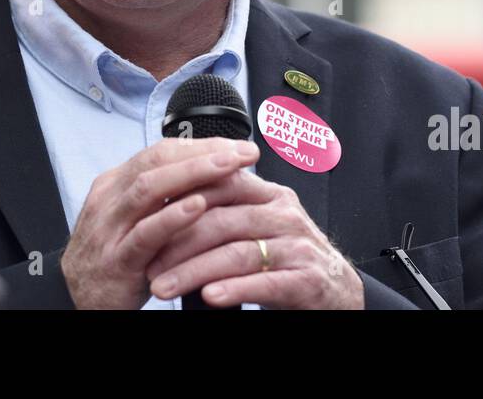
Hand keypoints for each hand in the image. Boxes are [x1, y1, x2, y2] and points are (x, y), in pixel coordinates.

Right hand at [60, 137, 261, 308]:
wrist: (80, 301)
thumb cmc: (117, 257)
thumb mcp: (134, 218)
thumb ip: (162, 196)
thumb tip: (209, 170)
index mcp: (115, 184)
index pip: (160, 152)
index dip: (201, 145)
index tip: (237, 146)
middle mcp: (110, 199)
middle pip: (156, 161)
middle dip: (202, 152)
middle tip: (241, 152)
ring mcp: (110, 228)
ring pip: (150, 188)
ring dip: (193, 174)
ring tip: (228, 168)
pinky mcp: (117, 260)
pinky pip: (145, 234)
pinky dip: (172, 217)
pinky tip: (199, 206)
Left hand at [145, 169, 364, 308]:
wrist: (337, 290)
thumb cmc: (287, 257)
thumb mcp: (258, 226)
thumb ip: (225, 210)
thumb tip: (167, 201)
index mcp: (268, 194)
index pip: (219, 186)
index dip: (179, 202)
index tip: (146, 221)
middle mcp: (284, 214)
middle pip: (222, 221)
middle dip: (178, 243)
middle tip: (147, 264)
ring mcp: (297, 245)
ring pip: (237, 253)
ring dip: (194, 272)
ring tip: (163, 287)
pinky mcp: (307, 279)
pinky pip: (264, 282)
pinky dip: (233, 289)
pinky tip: (207, 296)